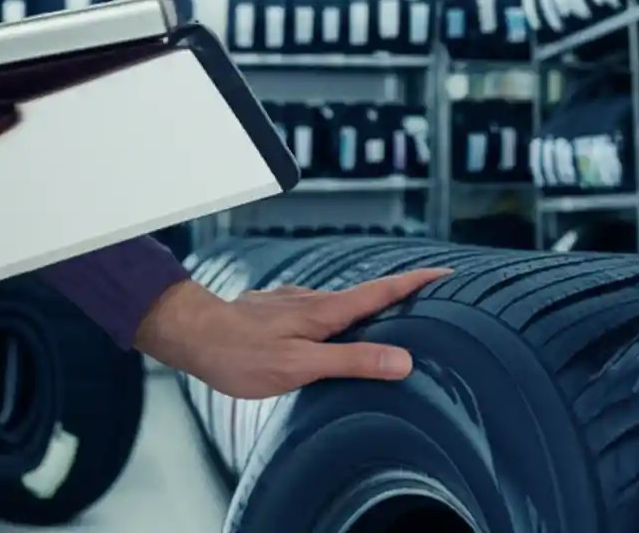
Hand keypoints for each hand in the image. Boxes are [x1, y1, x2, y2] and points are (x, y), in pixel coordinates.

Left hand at [135, 268, 453, 398]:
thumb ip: (352, 361)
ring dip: (367, 312)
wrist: (191, 335)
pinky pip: (319, 314)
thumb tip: (402, 360)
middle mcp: (315, 301)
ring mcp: (295, 305)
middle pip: (368, 297)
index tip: (447, 273)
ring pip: (342, 307)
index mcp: (327, 311)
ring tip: (386, 326)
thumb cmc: (240, 354)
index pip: (384, 291)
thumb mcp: (301, 365)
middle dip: (401, 296)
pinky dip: (337, 321)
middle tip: (431, 300)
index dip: (417, 282)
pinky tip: (331, 337)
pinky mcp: (279, 314)